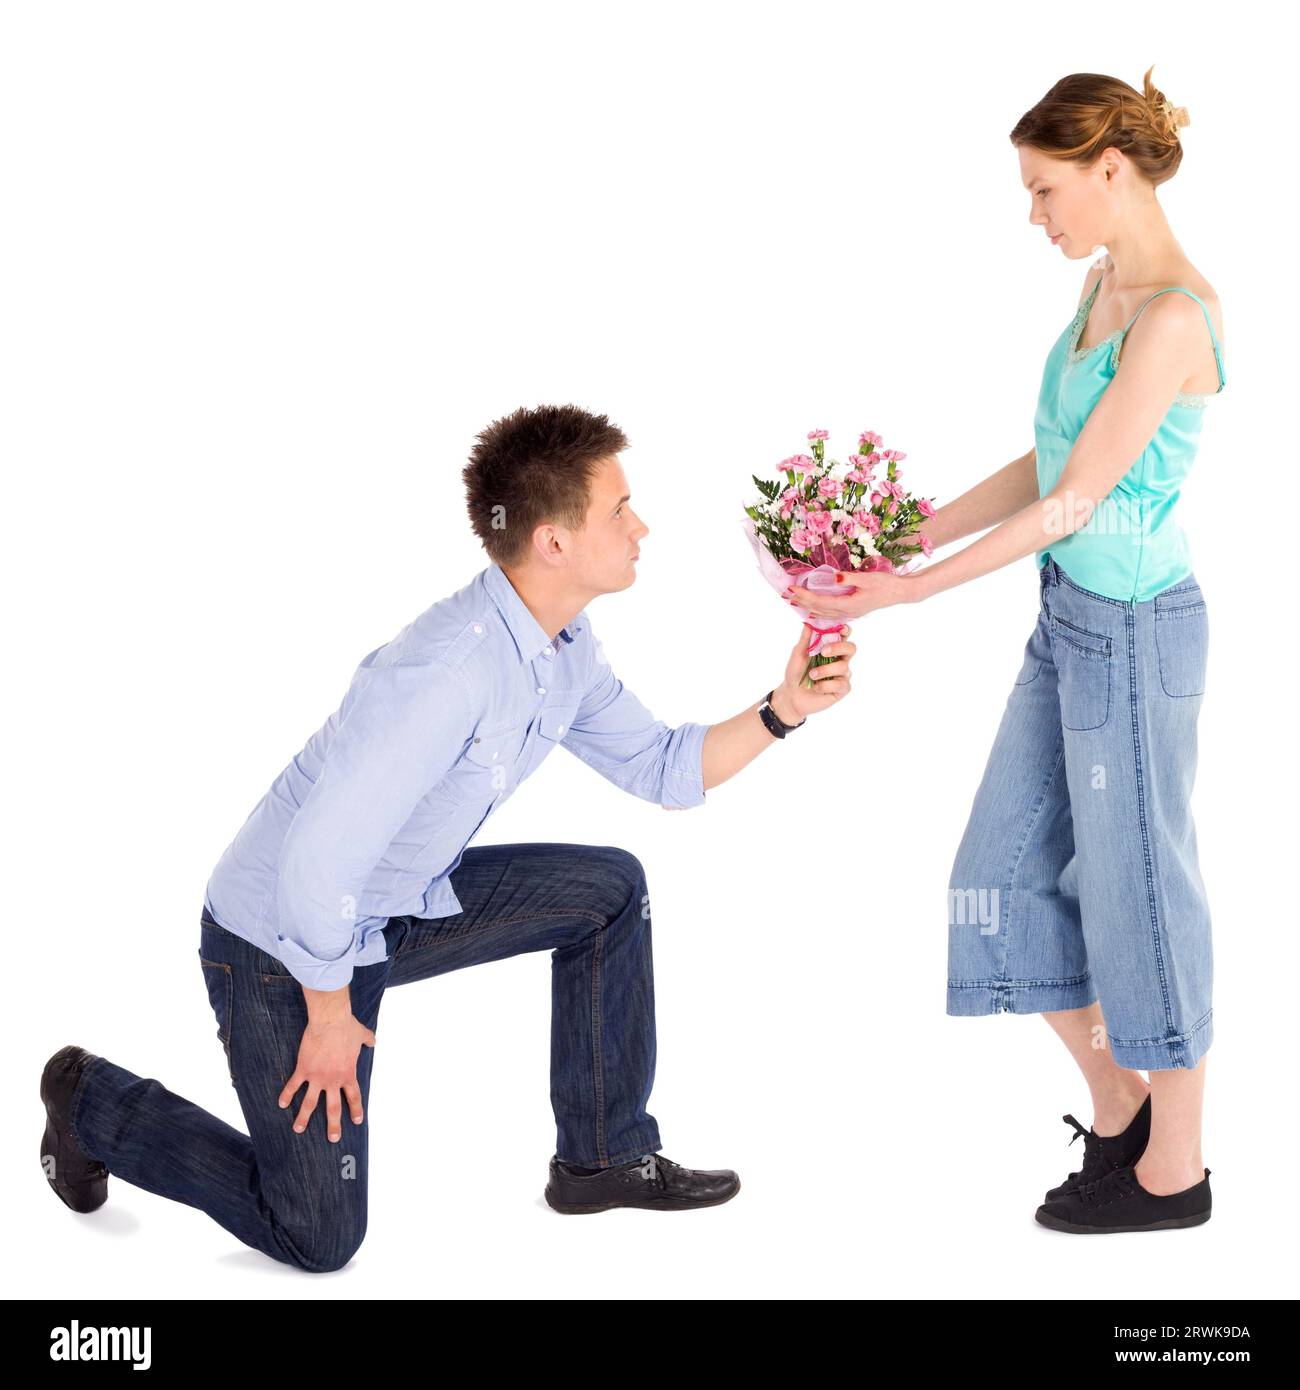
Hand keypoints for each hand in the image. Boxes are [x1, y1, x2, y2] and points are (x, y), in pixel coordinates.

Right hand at [279, 1013, 376, 1141]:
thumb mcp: (362, 1034)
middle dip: (333, 1125)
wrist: (330, 1021)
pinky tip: (281, 1104)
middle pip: (333, 1108)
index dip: (356, 1109)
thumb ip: (368, 1039)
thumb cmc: (347, 1026)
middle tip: (333, 1139)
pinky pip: (293, 1085)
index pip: (354, 1096)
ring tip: (298, 1130)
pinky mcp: (303, 1069)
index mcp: (348, 1073)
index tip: (357, 1121)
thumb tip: (373, 1040)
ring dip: (304, 1118)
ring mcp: (317, 1077)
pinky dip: (287, 1095)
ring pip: (310, 1103)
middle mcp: (333, 1080)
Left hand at [772, 623, 853, 722]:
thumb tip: (810, 620)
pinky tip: (816, 687)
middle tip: (823, 652)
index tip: (841, 629)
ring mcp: (842, 674)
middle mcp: (840, 659)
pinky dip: (825, 685)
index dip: (845, 630)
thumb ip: (806, 638)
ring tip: (811, 675)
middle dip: (838, 647)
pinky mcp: (842, 689)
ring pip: (843, 667)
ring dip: (824, 670)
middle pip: (851, 648)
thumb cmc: (795, 673)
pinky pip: (841, 684)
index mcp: (831, 648)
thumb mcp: (798, 653)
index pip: (844, 635)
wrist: (791, 695)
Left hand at [781, 569, 911, 620]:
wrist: (900, 593)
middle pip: (818, 609)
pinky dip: (820, 611)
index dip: (804, 596)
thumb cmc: (885, 584)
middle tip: (786, 595)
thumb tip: (832, 577)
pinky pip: (832, 613)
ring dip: (808, 608)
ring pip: (824, 613)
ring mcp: (850, 613)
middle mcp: (847, 612)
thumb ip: (848, 578)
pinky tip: (815, 610)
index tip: (791, 588)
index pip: (819, 602)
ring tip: (795, 603)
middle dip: (801, 602)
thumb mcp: (866, 578)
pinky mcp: (854, 611)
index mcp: (848, 604)